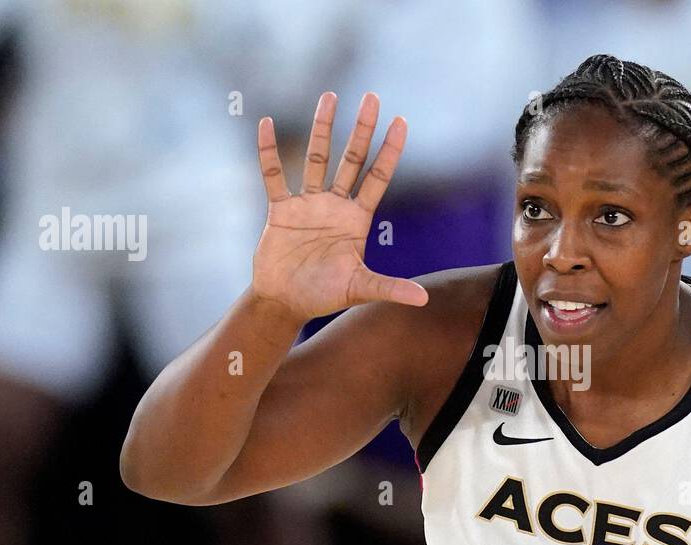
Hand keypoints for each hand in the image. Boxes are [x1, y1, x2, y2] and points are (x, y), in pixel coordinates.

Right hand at [251, 91, 426, 321]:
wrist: (287, 302)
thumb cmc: (325, 295)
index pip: (377, 178)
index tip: (401, 121)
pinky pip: (273, 175)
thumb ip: (389, 288)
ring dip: (322, 128)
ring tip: (329, 96)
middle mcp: (335, 205)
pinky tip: (267, 124)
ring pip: (316, 158)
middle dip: (362, 129)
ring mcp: (307, 204)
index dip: (389, 151)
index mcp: (357, 220)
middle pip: (351, 159)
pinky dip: (268, 151)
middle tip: (372, 97)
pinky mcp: (280, 210)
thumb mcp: (360, 289)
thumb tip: (423, 300)